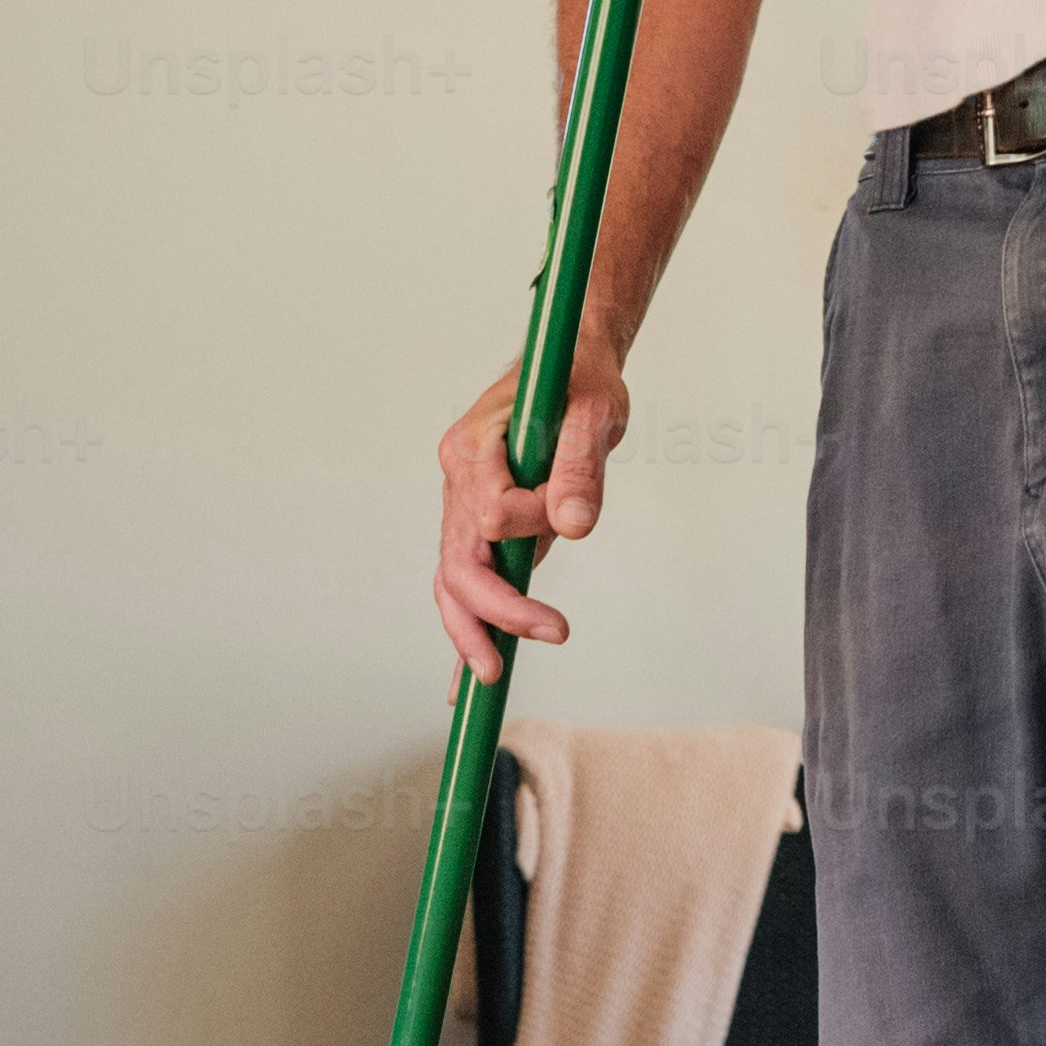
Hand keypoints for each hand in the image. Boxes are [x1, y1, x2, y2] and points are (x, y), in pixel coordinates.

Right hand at [436, 340, 630, 674]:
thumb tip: (572, 525)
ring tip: (491, 678)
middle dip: (496, 609)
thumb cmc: (580, 380)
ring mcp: (460, 504)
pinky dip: (468, 628)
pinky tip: (465, 680)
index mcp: (475, 445)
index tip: (570, 513)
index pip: (492, 512)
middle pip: (457, 562)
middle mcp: (457, 478)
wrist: (568, 365)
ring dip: (472, 631)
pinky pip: (463, 582)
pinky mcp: (474, 524)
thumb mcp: (593, 412)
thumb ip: (579, 465)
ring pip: (452, 582)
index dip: (532, 524)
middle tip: (550, 633)